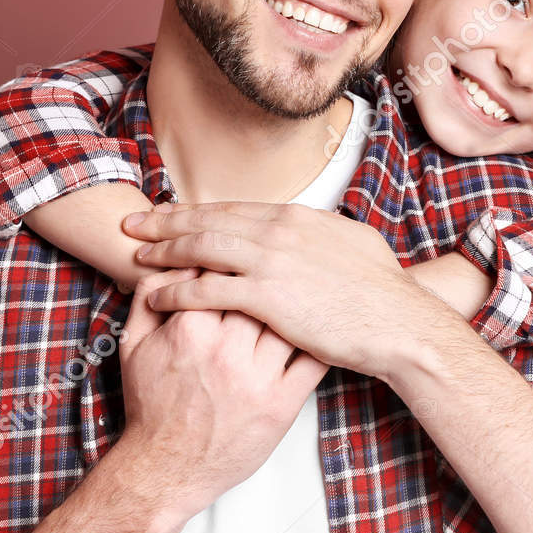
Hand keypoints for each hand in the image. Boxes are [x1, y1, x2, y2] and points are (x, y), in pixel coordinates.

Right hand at [116, 267, 329, 521]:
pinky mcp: (281, 404)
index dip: (233, 259)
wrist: (165, 467)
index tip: (241, 257)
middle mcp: (226, 349)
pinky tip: (322, 327)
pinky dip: (321, 341)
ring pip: (289, 319)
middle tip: (278, 268)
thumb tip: (169, 261)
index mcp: (190, 328)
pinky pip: (313, 362)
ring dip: (297, 303)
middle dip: (267, 276)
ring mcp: (257, 378)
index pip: (221, 270)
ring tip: (303, 292)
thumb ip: (148, 297)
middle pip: (260, 289)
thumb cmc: (151, 404)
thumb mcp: (134, 345)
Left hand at [121, 201, 442, 377]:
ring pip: (200, 249)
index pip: (232, 208)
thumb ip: (321, 236)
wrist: (398, 323)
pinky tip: (155, 296)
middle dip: (165, 222)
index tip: (170, 213)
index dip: (196, 211)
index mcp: (296, 217)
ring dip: (164, 252)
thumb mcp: (353, 246)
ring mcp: (270, 261)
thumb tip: (315, 229)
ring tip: (137, 258)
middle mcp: (277, 230)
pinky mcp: (265, 296)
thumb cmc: (382, 294)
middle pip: (207, 221)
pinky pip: (206, 289)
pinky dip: (175, 291)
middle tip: (135, 225)